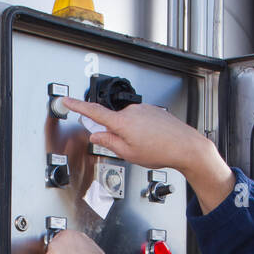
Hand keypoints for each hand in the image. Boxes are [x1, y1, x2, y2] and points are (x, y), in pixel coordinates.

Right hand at [62, 97, 234, 213]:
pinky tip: (153, 141)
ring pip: (128, 123)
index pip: (93, 112)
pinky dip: (142, 131)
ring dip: (132, 134)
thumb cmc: (161, 151)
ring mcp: (143, 109)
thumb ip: (109, 143)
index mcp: (122, 122)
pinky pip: (140, 121)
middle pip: (113, 122)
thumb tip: (96, 136)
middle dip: (116, 135)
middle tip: (130, 150)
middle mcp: (132, 111)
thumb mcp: (129, 154)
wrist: (186, 146)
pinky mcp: (153, 110)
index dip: (77, 106)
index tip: (66, 100)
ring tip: (147, 147)